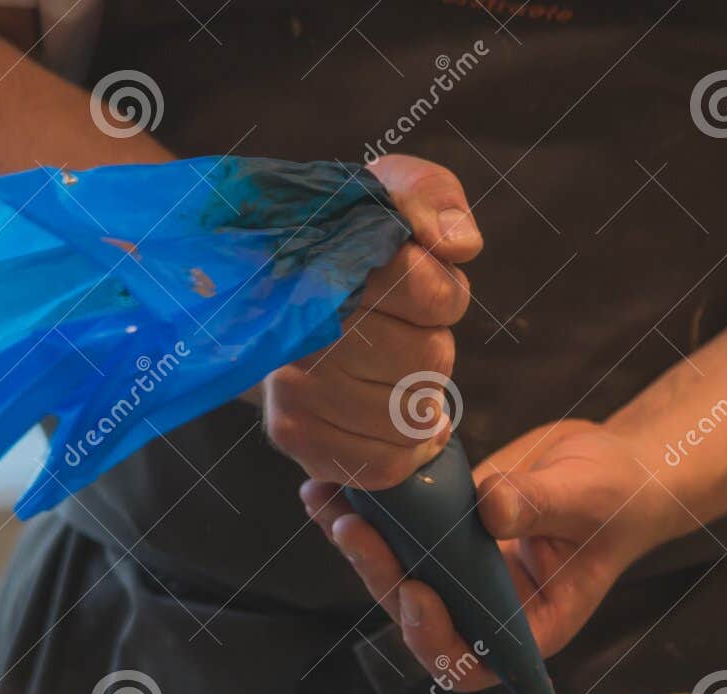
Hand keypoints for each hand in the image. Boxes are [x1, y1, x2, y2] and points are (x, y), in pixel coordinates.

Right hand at [259, 155, 482, 489]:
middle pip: (428, 358)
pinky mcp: (292, 435)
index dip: (443, 294)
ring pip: (409, 416)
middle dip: (432, 346)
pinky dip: (402, 451)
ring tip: (392, 376)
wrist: (268, 293)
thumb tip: (458, 245)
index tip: (421, 287)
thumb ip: (429, 196)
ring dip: (419, 399)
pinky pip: (381, 465)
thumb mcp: (385, 194)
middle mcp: (302, 329)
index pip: (433, 295)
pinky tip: (392, 425)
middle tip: (401, 334)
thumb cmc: (346, 245)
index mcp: (328, 261)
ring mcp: (291, 387)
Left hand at [300, 420, 672, 688]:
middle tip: (354, 528)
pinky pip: (391, 536)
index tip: (417, 596)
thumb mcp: (587, 498)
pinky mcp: (436, 539)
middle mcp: (483, 610)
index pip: (471, 661)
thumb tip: (489, 508)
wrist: (607, 466)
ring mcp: (456, 576)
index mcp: (527, 627)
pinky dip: (358, 511)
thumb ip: (540, 506)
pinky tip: (327, 481)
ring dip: (355, 542)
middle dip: (380, 575)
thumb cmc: (615, 497)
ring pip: (393, 574)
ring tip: (323, 496)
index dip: (435, 642)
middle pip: (417, 616)